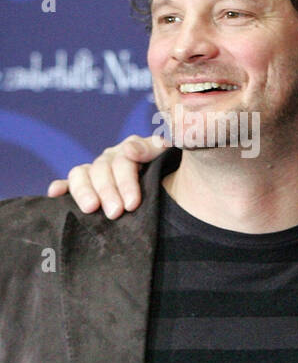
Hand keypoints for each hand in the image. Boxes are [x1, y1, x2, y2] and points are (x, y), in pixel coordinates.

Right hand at [45, 134, 167, 217]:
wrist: (177, 192)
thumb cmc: (173, 177)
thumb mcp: (168, 159)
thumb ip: (153, 149)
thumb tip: (129, 150)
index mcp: (131, 150)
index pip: (123, 161)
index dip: (126, 182)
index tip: (133, 204)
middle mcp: (111, 158)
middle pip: (102, 170)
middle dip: (108, 192)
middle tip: (115, 213)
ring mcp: (96, 170)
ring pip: (81, 174)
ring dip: (84, 191)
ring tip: (90, 209)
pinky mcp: (84, 184)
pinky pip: (68, 183)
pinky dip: (60, 187)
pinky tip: (55, 194)